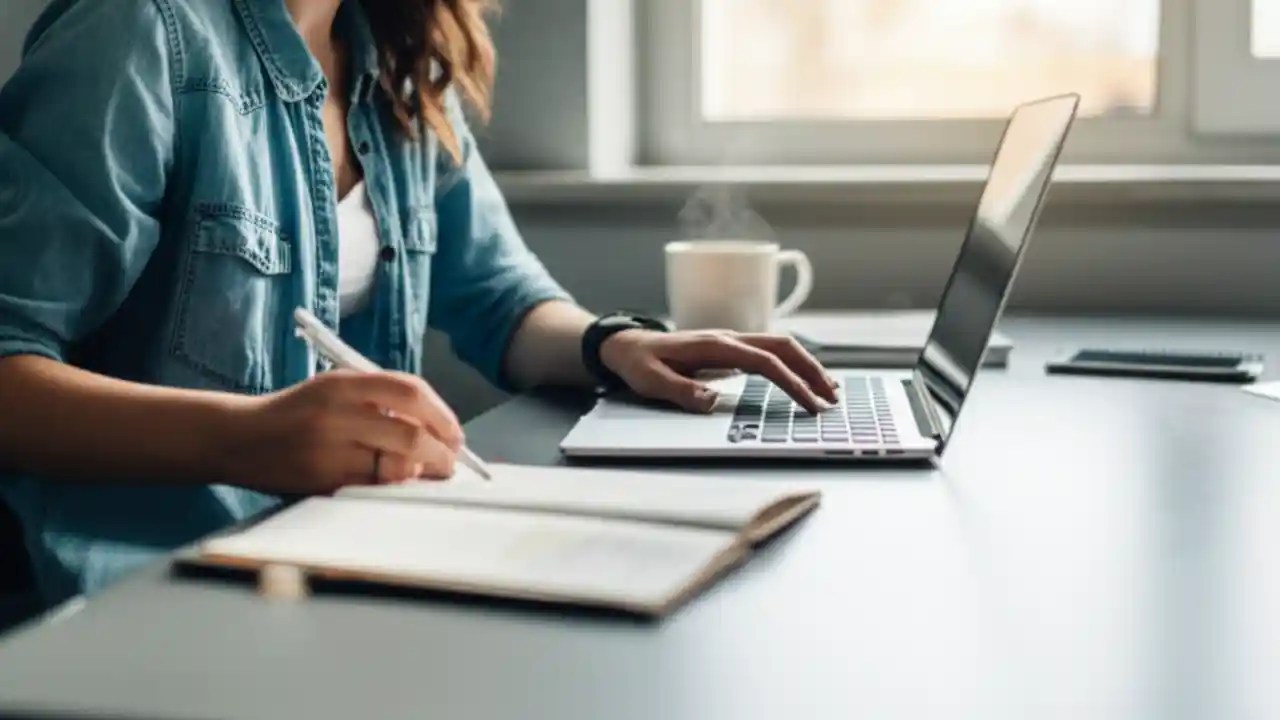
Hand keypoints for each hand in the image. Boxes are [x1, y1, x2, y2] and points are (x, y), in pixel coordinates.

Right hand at [221, 370, 463, 494]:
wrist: (239, 437)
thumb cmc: (298, 412)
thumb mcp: (336, 387)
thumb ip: (381, 399)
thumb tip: (437, 427)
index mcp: (344, 384)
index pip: (410, 392)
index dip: (442, 415)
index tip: (455, 433)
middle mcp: (337, 414)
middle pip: (410, 435)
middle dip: (441, 453)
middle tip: (450, 461)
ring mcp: (328, 450)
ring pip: (394, 467)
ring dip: (420, 474)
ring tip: (426, 473)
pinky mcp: (321, 482)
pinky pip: (373, 487)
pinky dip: (393, 486)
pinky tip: (396, 482)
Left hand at [598, 330, 839, 413]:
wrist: (626, 344)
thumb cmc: (638, 362)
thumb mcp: (650, 380)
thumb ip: (679, 390)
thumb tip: (712, 402)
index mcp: (714, 345)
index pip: (764, 361)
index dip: (791, 382)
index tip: (809, 404)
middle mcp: (728, 338)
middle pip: (783, 346)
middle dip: (812, 370)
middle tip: (832, 398)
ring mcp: (731, 341)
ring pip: (780, 346)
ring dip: (807, 366)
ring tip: (829, 391)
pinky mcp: (731, 349)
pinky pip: (770, 352)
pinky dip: (793, 364)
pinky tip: (804, 380)